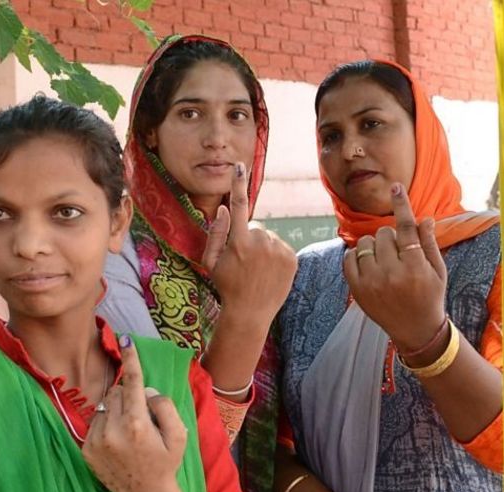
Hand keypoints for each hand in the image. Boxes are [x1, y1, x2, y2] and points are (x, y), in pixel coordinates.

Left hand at [82, 335, 188, 491]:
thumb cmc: (165, 463)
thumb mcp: (179, 434)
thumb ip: (165, 406)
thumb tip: (147, 391)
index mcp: (137, 425)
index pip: (133, 383)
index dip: (131, 359)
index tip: (125, 339)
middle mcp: (113, 431)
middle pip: (117, 392)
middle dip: (130, 396)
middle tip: (142, 416)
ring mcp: (96, 441)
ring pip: (104, 405)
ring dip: (117, 410)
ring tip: (129, 432)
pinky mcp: (86, 450)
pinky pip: (95, 422)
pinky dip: (106, 424)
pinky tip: (118, 442)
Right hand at [201, 162, 296, 324]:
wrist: (250, 312)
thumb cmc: (226, 286)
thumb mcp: (211, 262)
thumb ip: (216, 233)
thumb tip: (223, 209)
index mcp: (239, 242)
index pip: (239, 206)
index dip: (238, 185)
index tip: (240, 167)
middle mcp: (261, 243)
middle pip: (254, 227)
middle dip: (248, 238)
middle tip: (243, 262)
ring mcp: (279, 250)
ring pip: (268, 238)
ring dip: (262, 248)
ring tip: (257, 270)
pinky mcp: (292, 258)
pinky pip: (280, 247)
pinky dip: (275, 255)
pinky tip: (268, 272)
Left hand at [343, 183, 447, 352]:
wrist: (416, 331)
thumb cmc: (431, 297)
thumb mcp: (438, 271)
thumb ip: (429, 244)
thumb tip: (425, 217)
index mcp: (415, 268)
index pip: (406, 229)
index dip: (401, 205)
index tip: (395, 187)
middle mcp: (392, 274)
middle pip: (384, 233)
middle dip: (391, 236)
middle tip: (399, 251)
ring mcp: (371, 283)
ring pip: (365, 243)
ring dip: (374, 245)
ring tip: (384, 259)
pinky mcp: (357, 290)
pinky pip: (349, 258)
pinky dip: (357, 255)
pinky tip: (369, 263)